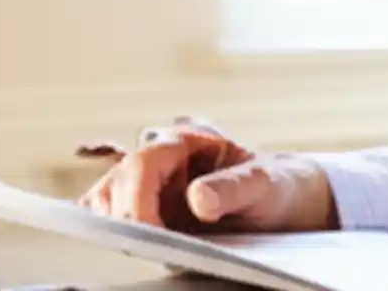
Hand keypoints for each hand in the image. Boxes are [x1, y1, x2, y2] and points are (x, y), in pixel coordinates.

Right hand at [78, 118, 335, 232]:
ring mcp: (148, 184)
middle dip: (125, 218)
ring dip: (117, 227)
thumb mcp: (265, 185)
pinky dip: (117, 233)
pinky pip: (112, 218)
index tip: (149, 233)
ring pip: (103, 201)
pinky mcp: (144, 208)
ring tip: (157, 245)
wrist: (283, 199)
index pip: (141, 164)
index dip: (137, 201)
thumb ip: (234, 188)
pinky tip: (144, 246)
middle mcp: (160, 158)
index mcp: (185, 141)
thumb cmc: (275, 185)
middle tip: (155, 246)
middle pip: (114, 184)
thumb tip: (198, 199)